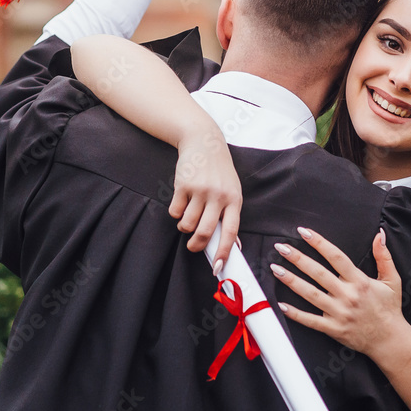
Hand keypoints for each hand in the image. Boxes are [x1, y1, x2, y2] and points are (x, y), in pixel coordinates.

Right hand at [169, 127, 241, 272]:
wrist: (204, 142)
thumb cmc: (219, 172)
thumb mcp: (232, 191)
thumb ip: (230, 215)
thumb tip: (232, 246)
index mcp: (234, 200)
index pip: (231, 232)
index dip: (224, 252)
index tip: (218, 267)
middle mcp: (218, 196)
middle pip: (204, 232)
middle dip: (196, 245)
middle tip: (193, 247)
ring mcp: (200, 190)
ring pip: (187, 225)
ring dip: (184, 227)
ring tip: (188, 218)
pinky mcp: (183, 185)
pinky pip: (175, 212)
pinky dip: (176, 213)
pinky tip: (182, 202)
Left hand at [271, 227, 407, 357]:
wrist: (390, 340)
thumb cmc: (390, 309)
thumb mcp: (392, 280)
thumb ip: (384, 256)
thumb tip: (379, 234)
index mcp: (359, 281)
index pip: (336, 257)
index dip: (319, 243)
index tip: (304, 232)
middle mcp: (347, 295)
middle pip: (318, 273)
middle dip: (298, 258)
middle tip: (281, 247)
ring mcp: (339, 313)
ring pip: (310, 294)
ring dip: (291, 281)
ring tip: (276, 269)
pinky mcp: (333, 329)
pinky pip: (311, 320)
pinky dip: (295, 313)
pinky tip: (281, 304)